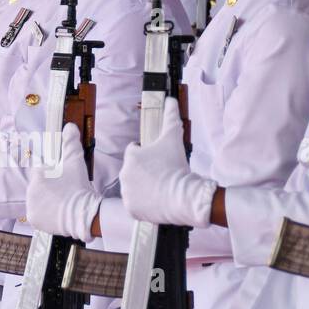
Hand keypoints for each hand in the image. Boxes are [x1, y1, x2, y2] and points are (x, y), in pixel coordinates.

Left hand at [26, 123, 98, 241]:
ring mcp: (31, 206)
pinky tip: (58, 213)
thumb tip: (69, 126)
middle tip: (66, 193)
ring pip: (39, 201)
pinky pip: (38, 215)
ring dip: (48, 202)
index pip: (42, 171)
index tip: (64, 180)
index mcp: (38, 174)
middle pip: (40, 187)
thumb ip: (71, 142)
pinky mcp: (34, 219)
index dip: (54, 175)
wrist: (82, 214)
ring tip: (64, 204)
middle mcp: (30, 190)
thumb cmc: (78, 186)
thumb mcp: (76, 161)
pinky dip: (46, 215)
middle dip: (51, 189)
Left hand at [120, 98, 214, 226]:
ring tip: (160, 188)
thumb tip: (170, 100)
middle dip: (144, 171)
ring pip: (133, 187)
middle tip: (162, 174)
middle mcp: (124, 174)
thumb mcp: (174, 139)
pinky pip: (135, 204)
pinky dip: (143, 203)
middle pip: (133, 170)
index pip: (134, 150)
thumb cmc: (177, 167)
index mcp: (132, 156)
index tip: (157, 158)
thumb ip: (171, 118)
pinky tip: (156, 200)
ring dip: (143, 187)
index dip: (146, 153)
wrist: (183, 197)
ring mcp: (127, 193)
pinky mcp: (131, 208)